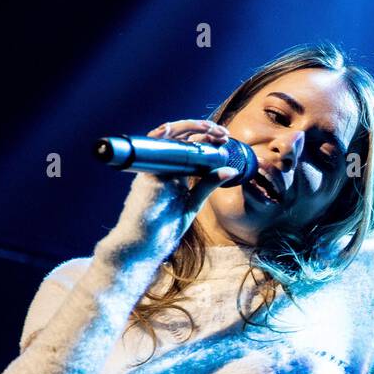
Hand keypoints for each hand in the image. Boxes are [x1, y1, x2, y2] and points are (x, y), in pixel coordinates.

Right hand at [98, 118, 240, 263]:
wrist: (142, 246)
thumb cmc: (163, 228)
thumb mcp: (192, 203)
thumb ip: (208, 185)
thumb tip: (232, 170)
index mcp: (174, 172)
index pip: (190, 147)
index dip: (206, 138)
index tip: (225, 138)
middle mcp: (162, 167)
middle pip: (179, 138)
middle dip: (201, 130)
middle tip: (221, 133)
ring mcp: (152, 169)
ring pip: (166, 137)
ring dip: (186, 128)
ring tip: (207, 129)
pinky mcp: (145, 175)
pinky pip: (150, 150)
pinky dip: (160, 136)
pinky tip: (170, 128)